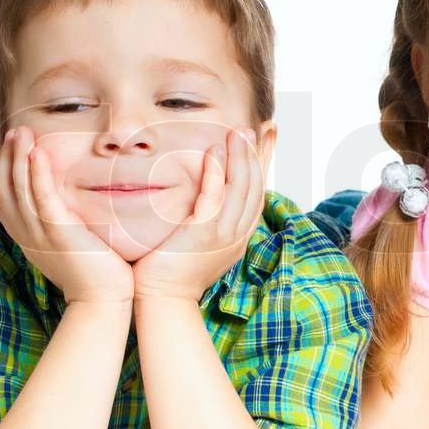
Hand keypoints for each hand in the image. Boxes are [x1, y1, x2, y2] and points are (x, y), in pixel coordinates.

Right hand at [0, 127, 133, 304]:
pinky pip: (42, 199)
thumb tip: (66, 202)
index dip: (6, 169)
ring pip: (20, 189)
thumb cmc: (93, 269)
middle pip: (7, 188)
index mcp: (26, 235)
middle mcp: (26, 234)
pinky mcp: (58, 234)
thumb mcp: (69, 240)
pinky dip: (37, 175)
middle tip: (14, 130)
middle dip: (8, 157)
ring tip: (20, 133)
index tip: (12, 144)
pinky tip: (37, 154)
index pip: (7, 195)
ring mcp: (39, 235)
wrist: (104, 299)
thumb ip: (61, 220)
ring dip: (19, 158)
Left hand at [132, 128, 265, 303]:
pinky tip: (215, 152)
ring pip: (241, 189)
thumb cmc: (170, 272)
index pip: (257, 193)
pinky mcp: (204, 235)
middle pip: (256, 187)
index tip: (267, 140)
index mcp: (238, 235)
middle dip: (258, 155)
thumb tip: (202, 197)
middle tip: (259, 128)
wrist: (161, 301)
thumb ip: (204, 218)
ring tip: (238, 131)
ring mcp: (224, 235)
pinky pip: (215, 198)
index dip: (264, 165)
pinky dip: (217, 173)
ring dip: (241, 157)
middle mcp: (237, 234)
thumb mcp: (196, 242)